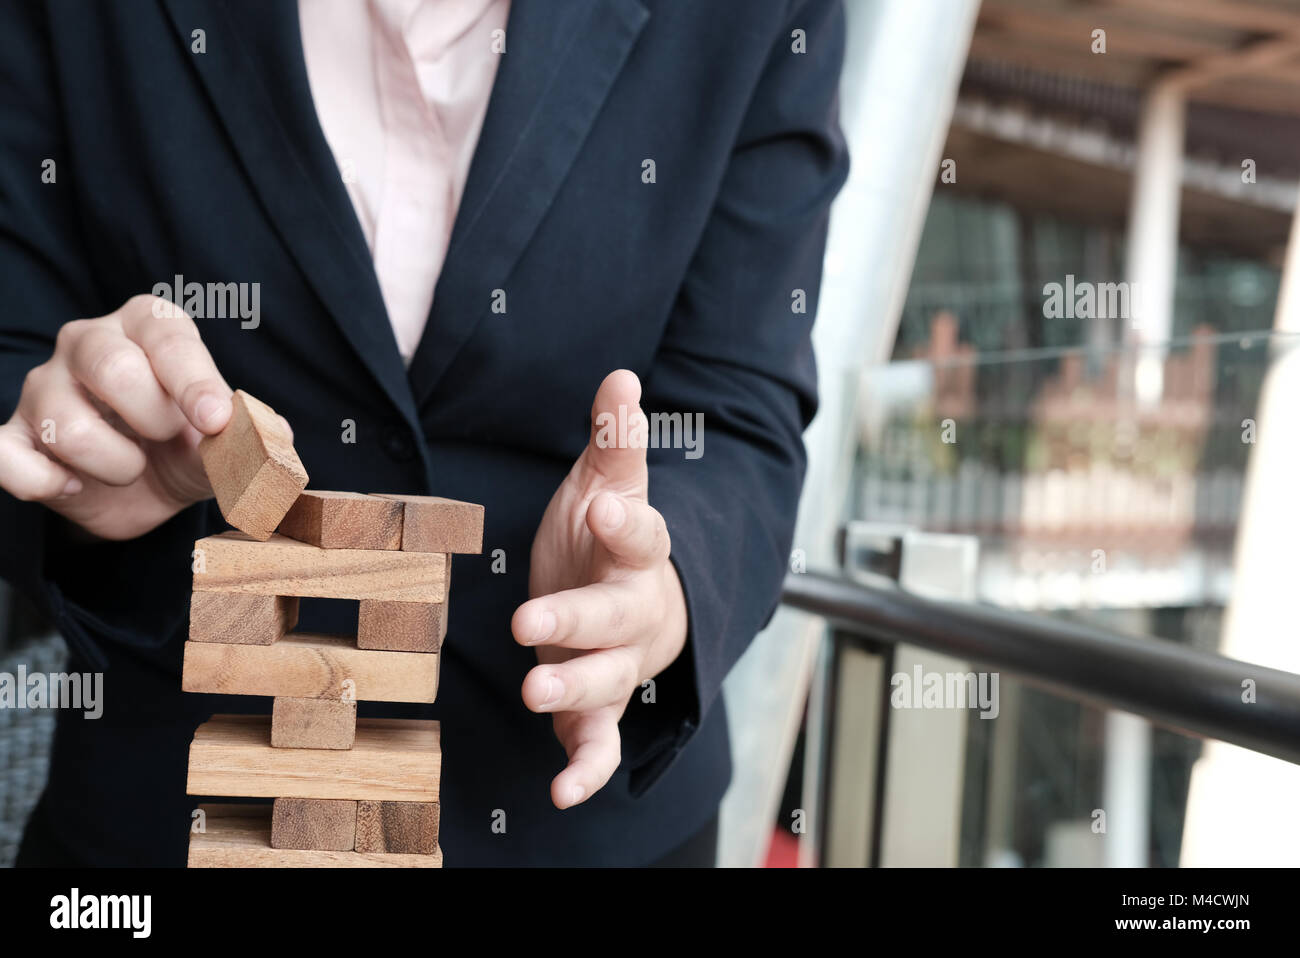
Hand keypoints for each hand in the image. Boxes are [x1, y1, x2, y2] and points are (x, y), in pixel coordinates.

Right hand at [0, 294, 232, 539]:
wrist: (142, 493)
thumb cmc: (186, 446)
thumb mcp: (226, 443)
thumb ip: (249, 435)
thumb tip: (274, 434)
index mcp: (148, 327)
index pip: (167, 336)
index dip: (193, 381)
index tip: (213, 420)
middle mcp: (88, 343)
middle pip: (112, 367)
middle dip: (153, 418)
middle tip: (167, 440)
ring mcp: (43, 387)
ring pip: (69, 425)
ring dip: (115, 466)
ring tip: (130, 468)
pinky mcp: (12, 436)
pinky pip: (4, 456)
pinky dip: (43, 482)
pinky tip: (73, 485)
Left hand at [513, 370, 687, 808]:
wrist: (635, 602)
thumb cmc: (608, 540)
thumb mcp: (608, 484)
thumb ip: (614, 441)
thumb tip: (621, 374)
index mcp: (636, 553)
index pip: (640, 535)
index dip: (624, 522)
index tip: (605, 505)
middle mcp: (634, 612)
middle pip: (614, 618)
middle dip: (576, 622)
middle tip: (533, 624)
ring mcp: (619, 663)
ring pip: (607, 681)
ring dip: (574, 690)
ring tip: (535, 693)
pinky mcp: (597, 706)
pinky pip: (598, 740)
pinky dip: (586, 768)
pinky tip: (561, 792)